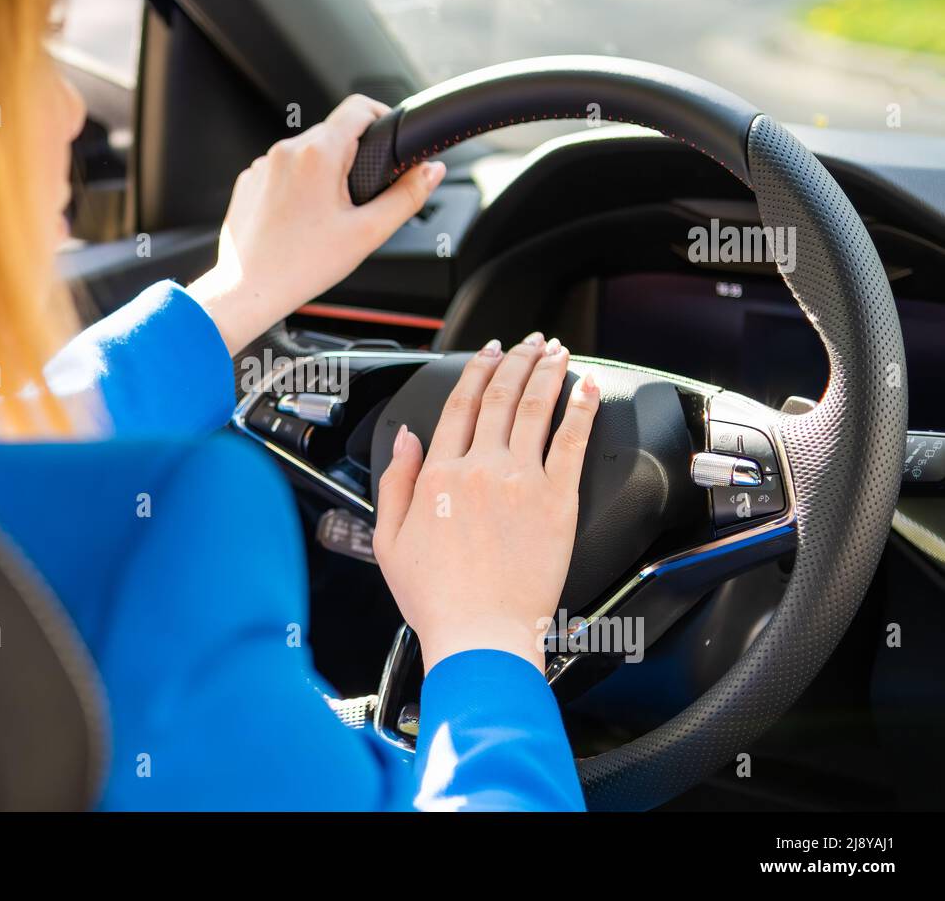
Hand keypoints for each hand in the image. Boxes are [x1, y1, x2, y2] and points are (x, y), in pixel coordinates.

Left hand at [188, 95, 446, 353]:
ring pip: (306, 155)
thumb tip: (432, 171)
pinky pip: (281, 172)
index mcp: (318, 153)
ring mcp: (262, 166)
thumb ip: (407, 196)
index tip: (388, 141)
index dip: (382, 117)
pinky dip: (296, 188)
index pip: (359, 107)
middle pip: (333, 134)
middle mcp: (286, 150)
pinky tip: (299, 221)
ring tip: (325, 217)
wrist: (248, 291)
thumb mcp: (367, 232)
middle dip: (352, 158)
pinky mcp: (249, 183)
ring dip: (323, 174)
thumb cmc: (301, 266)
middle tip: (358, 200)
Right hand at [372, 335, 600, 673]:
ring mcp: (522, 481)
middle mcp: (480, 468)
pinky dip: (580, 410)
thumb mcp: (388, 540)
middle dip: (516, 361)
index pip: (459, 406)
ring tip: (557, 351)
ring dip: (547, 373)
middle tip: (528, 342)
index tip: (488, 353)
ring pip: (536, 409)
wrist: (480, 633)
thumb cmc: (435, 598)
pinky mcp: (558, 501)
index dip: (475, 371)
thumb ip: (394, 482)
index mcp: (439, 475)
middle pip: (500, 397)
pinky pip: (571, 443)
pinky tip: (586, 389)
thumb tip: (406, 438)